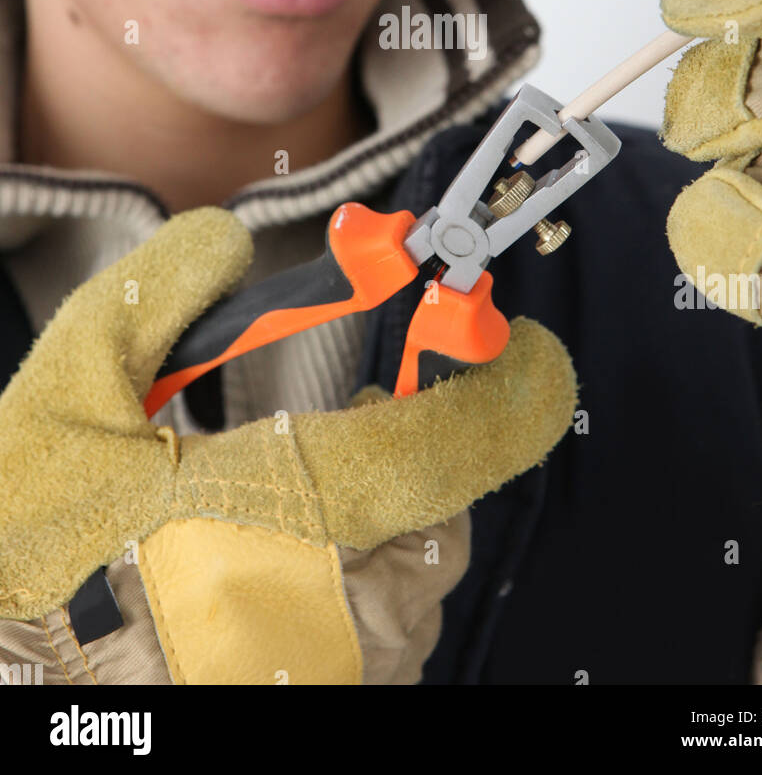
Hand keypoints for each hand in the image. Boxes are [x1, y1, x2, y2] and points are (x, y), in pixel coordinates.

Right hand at [0, 208, 576, 682]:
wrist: (22, 694)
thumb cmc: (38, 563)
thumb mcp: (69, 407)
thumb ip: (148, 305)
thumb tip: (224, 241)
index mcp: (284, 511)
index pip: (445, 443)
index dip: (506, 389)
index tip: (529, 351)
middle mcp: (340, 603)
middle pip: (438, 506)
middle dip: (405, 455)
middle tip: (329, 436)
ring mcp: (350, 669)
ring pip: (415, 570)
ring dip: (376, 522)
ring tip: (275, 517)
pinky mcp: (344, 701)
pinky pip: (384, 627)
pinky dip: (353, 584)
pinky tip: (273, 581)